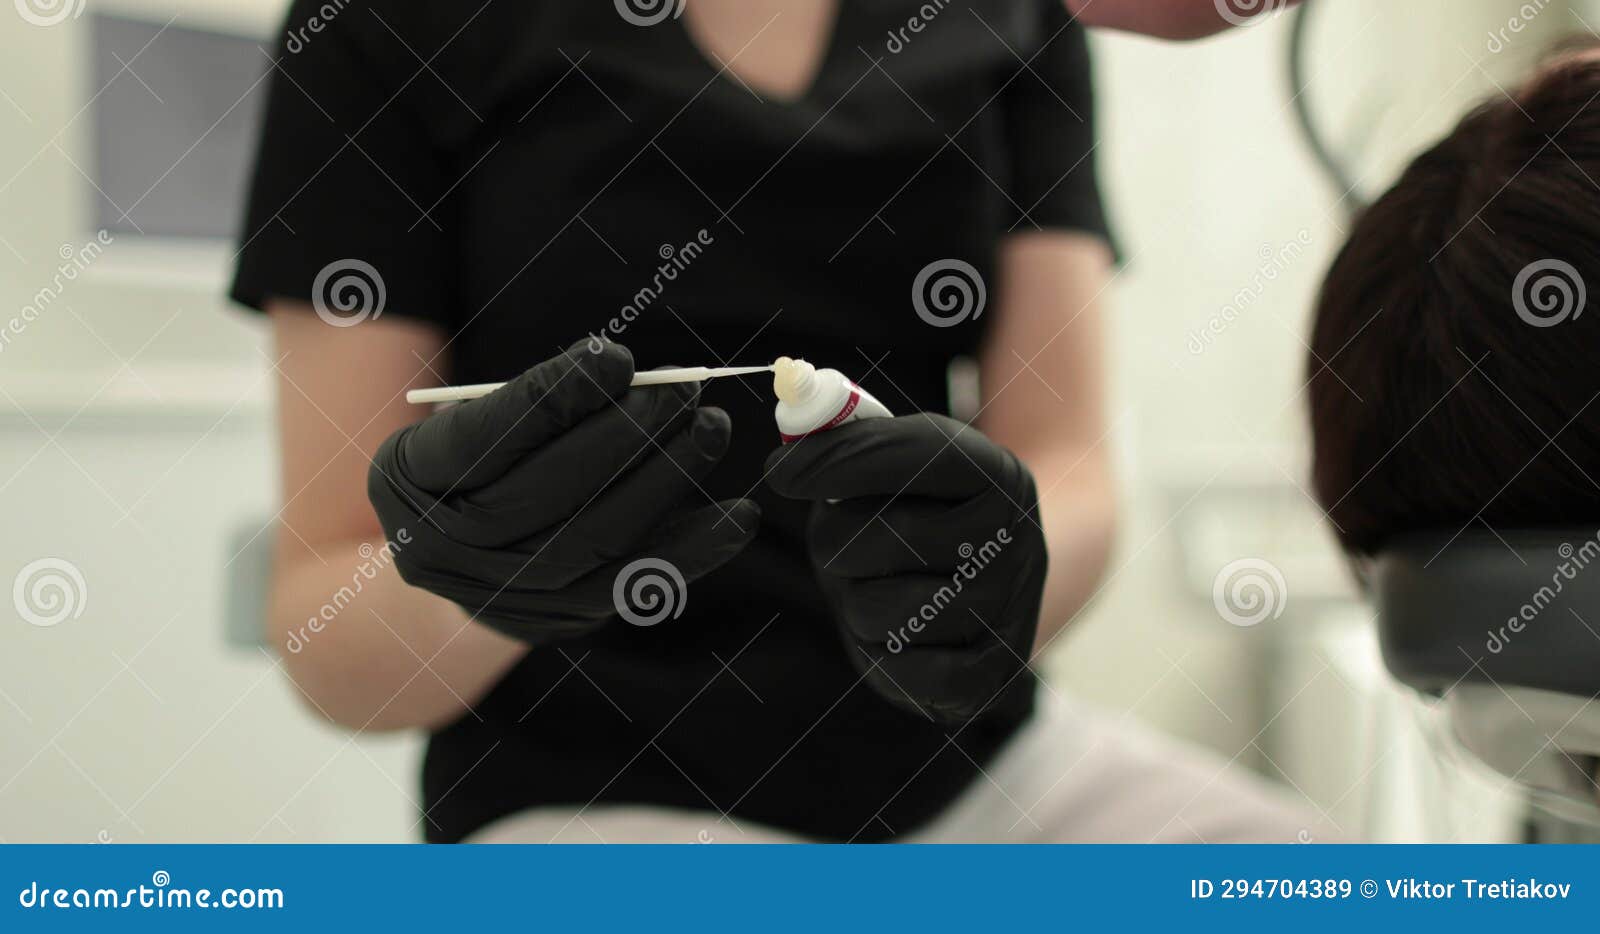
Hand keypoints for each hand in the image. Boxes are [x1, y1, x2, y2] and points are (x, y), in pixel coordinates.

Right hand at [367, 341, 758, 643]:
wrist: (458, 563)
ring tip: (710, 428)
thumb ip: (535, 398)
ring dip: (666, 479)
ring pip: (598, 536)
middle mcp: (446, 548)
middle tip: (680, 392)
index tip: (615, 356)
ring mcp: (506, 593)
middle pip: (548, 489)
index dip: (554, 396)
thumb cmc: (477, 465)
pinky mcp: (563, 618)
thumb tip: (626, 371)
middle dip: (624, 434)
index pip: (487, 436)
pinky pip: (636, 582)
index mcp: (411, 479)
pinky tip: (738, 514)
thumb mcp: (473, 421)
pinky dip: (695, 548)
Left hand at [764, 414, 1045, 724]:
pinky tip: (893, 636)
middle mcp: (1013, 537)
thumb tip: (789, 464)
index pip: (920, 453)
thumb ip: (852, 449)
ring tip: (874, 589)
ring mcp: (1006, 608)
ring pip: (879, 608)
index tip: (781, 472)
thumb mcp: (899, 467)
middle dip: (838, 541)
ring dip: (854, 601)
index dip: (842, 462)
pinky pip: (901, 670)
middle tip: (840, 546)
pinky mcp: (990, 674)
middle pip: (889, 535)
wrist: (988, 595)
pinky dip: (878, 655)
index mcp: (995, 471)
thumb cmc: (921, 518)